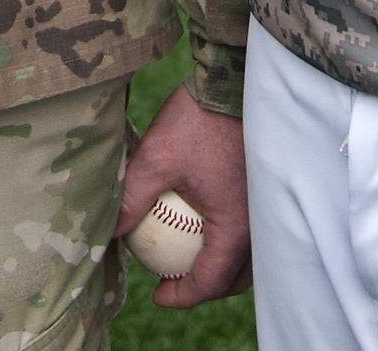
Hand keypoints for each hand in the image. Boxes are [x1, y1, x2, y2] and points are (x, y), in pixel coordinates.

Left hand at [116, 84, 248, 309]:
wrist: (231, 81)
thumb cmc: (196, 119)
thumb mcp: (154, 159)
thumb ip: (132, 199)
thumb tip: (110, 231)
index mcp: (237, 226)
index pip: (211, 281)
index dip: (182, 296)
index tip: (157, 296)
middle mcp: (260, 224)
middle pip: (236, 277)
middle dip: (205, 288)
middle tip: (172, 283)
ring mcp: (267, 207)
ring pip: (249, 257)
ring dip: (222, 267)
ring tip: (190, 260)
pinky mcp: (266, 190)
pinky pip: (254, 232)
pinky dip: (232, 242)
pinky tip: (207, 228)